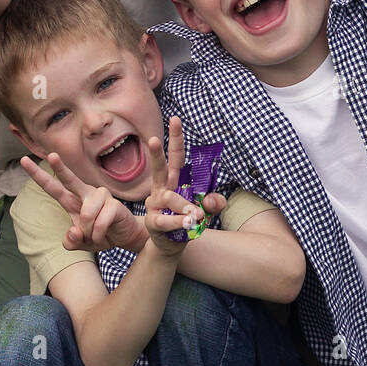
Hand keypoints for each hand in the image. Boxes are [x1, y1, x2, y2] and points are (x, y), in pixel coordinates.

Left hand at [21, 154, 145, 253]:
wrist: (125, 237)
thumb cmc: (101, 235)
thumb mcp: (81, 244)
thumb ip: (71, 242)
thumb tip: (73, 230)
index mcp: (72, 201)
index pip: (52, 186)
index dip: (38, 175)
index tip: (24, 160)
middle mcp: (85, 194)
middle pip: (70, 179)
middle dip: (59, 168)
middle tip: (51, 155)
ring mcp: (101, 197)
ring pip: (86, 213)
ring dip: (89, 231)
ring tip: (95, 236)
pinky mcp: (114, 204)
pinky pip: (100, 223)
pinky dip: (99, 236)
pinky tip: (105, 236)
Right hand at [143, 117, 217, 256]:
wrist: (171, 246)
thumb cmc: (186, 220)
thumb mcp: (204, 210)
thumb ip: (213, 202)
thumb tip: (212, 200)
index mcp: (173, 181)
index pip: (176, 157)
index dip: (176, 138)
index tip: (175, 119)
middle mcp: (161, 189)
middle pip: (160, 168)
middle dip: (157, 153)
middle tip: (154, 138)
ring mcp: (154, 205)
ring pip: (169, 198)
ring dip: (185, 205)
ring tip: (198, 215)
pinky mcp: (153, 223)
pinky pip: (165, 220)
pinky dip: (178, 221)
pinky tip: (188, 222)